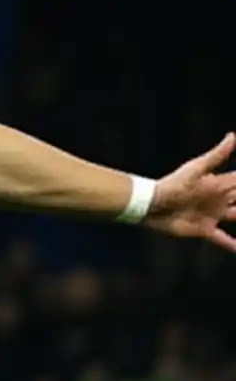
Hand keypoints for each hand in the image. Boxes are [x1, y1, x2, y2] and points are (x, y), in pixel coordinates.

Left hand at [145, 132, 235, 250]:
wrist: (152, 204)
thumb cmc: (174, 184)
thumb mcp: (197, 169)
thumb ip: (216, 155)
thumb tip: (233, 136)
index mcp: (218, 184)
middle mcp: (219, 199)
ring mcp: (213, 215)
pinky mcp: (205, 229)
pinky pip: (222, 239)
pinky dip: (231, 244)